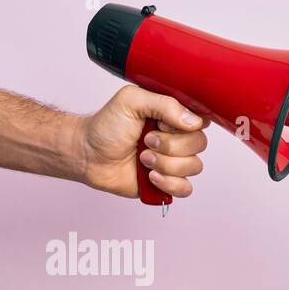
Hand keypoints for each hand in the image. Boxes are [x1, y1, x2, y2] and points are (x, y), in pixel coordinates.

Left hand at [79, 86, 208, 199]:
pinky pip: (186, 188)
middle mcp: (177, 138)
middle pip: (199, 144)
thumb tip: (194, 121)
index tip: (160, 123)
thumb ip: (165, 104)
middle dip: (170, 145)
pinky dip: (168, 183)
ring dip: (165, 164)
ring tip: (143, 159)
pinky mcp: (168, 182)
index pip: (200, 120)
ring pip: (194, 166)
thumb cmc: (106, 127)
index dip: (184, 125)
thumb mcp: (131, 101)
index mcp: (172, 116)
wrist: (88, 155)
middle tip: (146, 141)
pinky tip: (150, 176)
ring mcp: (174, 161)